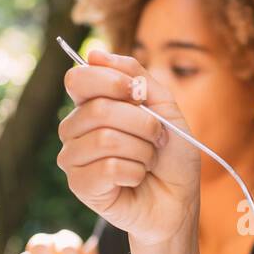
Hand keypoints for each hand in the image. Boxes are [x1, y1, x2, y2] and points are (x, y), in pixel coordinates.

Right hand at [58, 49, 199, 246]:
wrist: (180, 200)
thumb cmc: (171, 156)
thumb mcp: (164, 106)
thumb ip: (135, 75)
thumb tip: (94, 54)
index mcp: (91, 104)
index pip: (78, 79)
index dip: (110, 82)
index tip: (138, 94)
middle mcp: (74, 128)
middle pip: (97, 109)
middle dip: (141, 123)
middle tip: (157, 138)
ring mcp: (74, 158)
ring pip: (105, 139)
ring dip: (142, 150)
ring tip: (148, 161)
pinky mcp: (80, 185)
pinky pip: (108, 168)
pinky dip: (135, 172)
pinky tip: (137, 180)